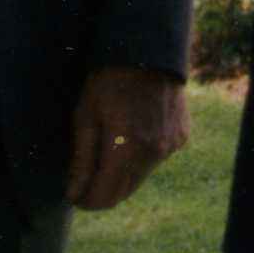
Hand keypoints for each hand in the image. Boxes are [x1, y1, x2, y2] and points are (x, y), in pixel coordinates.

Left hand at [66, 65, 189, 209]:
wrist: (150, 51)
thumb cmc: (109, 80)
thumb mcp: (86, 116)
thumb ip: (82, 160)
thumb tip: (75, 193)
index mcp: (127, 149)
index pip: (104, 197)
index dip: (85, 201)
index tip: (73, 195)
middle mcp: (153, 153)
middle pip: (122, 193)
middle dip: (101, 191)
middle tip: (84, 179)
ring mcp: (170, 146)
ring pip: (139, 178)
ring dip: (120, 175)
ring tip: (105, 152)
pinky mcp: (180, 137)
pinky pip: (155, 161)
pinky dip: (139, 158)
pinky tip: (129, 135)